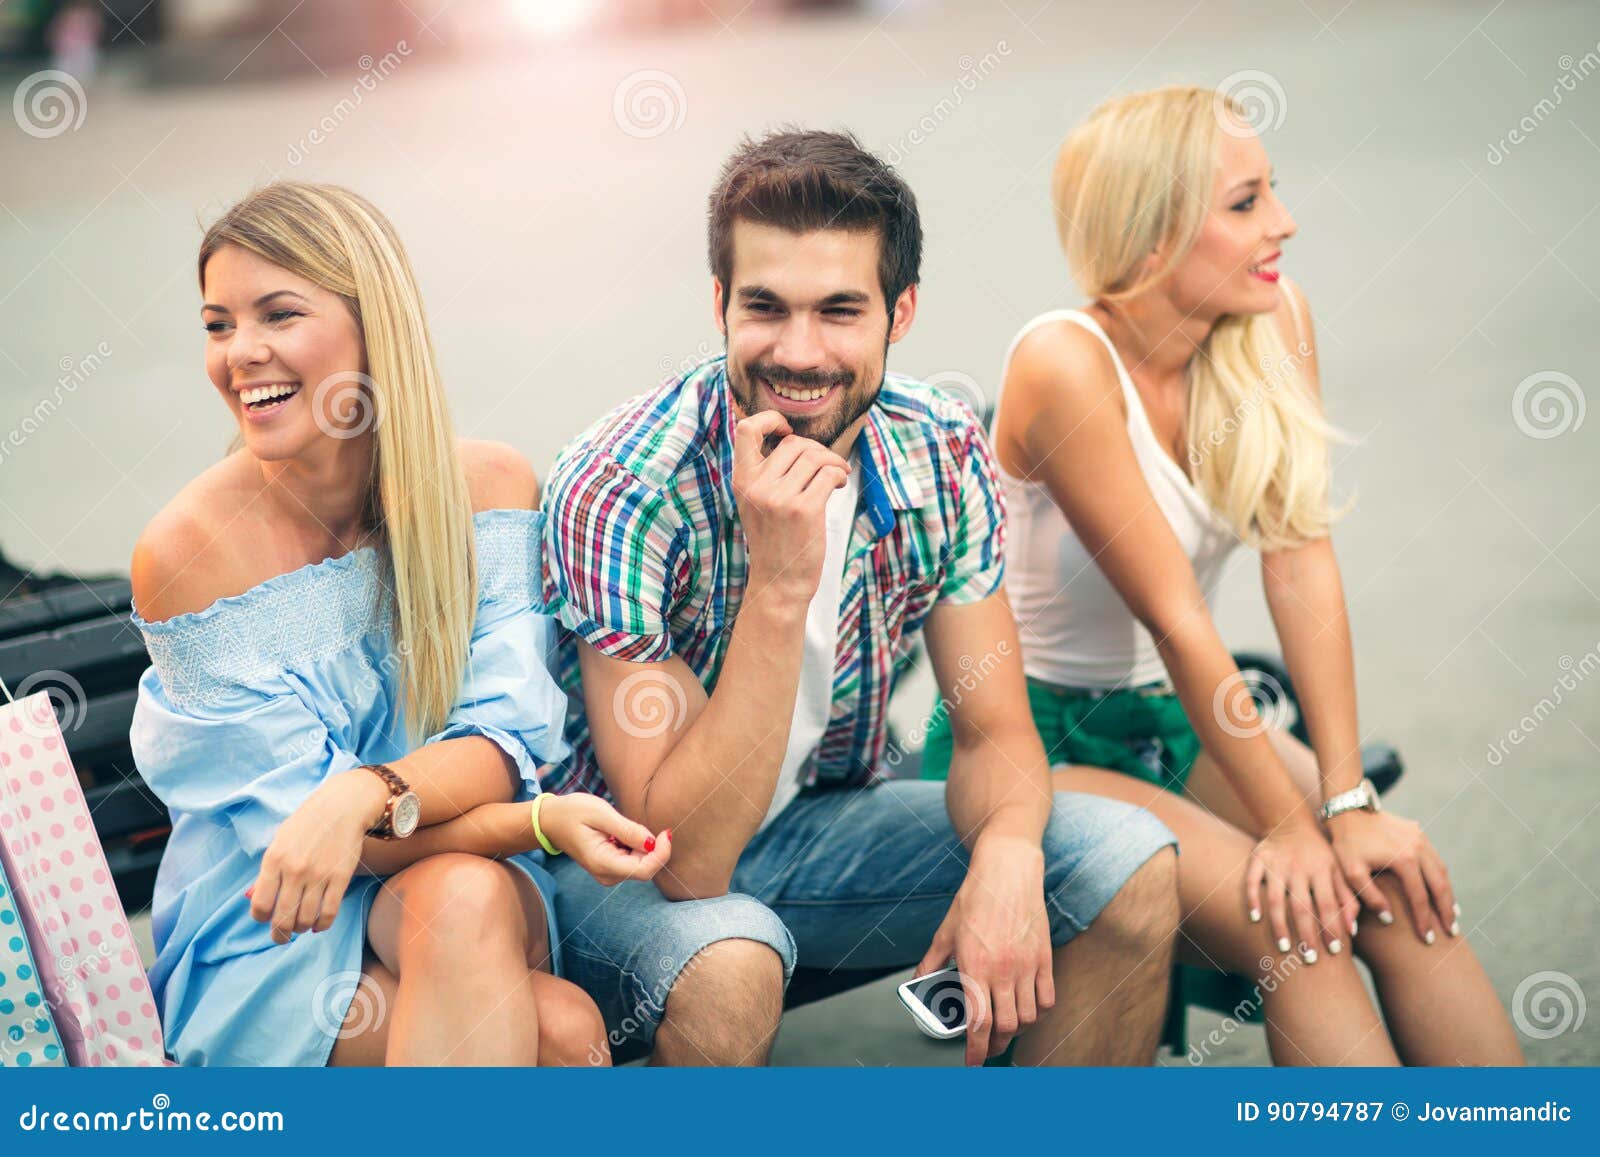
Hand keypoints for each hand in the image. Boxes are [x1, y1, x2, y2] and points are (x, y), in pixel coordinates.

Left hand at [250, 768, 386, 942]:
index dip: (261, 918)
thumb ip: (266, 871)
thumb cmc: (306, 824)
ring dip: (301, 929)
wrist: (342, 807)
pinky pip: (329, 913)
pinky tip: (318, 924)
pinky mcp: (340, 878)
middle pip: (282, 918)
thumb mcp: (279, 842)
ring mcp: (318, 875)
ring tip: (301, 927)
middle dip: (279, 934)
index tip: (266, 918)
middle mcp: (294, 870)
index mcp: (274, 860)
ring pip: (306, 919)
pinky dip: (322, 925)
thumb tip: (252, 898)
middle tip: (281, 937)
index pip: (260, 905)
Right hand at [538, 793, 671, 886]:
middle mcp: (607, 875)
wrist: (550, 821)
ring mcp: (609, 874)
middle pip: (645, 868)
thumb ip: (627, 830)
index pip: (644, 870)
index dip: (661, 854)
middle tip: (635, 822)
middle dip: (651, 846)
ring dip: (641, 844)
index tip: (665, 832)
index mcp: (602, 863)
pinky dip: (634, 845)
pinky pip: (633, 859)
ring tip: (619, 826)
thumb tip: (652, 842)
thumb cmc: (572, 812)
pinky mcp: (611, 868)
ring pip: (641, 863)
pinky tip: (618, 833)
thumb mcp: (600, 814)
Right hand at [731, 411, 848, 601]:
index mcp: (742, 481)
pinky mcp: (804, 510)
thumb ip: (764, 473)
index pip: (746, 429)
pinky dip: (840, 474)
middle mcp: (757, 486)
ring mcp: (779, 498)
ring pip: (815, 456)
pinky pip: (829, 474)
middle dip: (817, 450)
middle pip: (795, 443)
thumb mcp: (755, 503)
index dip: (770, 420)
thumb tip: (792, 439)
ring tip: (836, 475)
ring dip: (833, 462)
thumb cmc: (773, 540)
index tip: (787, 431)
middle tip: (826, 466)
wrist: (779, 582)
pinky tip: (839, 485)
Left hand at [916, 834, 1054, 1066]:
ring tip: (1006, 1029)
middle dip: (996, 1044)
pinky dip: (1038, 1012)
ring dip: (1016, 1029)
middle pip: (1006, 1027)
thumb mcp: (946, 930)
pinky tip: (1027, 1010)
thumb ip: (931, 961)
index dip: (976, 1050)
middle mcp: (1004, 971)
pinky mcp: (1044, 958)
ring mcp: (1027, 966)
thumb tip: (918, 982)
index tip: (973, 1064)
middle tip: (987, 1047)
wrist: (1008, 871)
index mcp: (975, 966)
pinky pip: (1046, 999)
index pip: (978, 1023)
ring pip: (1028, 1017)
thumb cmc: (976, 897)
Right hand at [1246, 819, 1358, 961]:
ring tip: (1282, 948)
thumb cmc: (1320, 853)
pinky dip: (1252, 898)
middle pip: (1302, 906)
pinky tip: (1255, 918)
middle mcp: (1300, 868)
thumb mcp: (1339, 868)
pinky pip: (1252, 881)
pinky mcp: (1258, 859)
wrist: (1291, 820)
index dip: (1332, 928)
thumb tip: (1354, 930)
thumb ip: (1347, 897)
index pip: (1328, 904)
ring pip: (1276, 898)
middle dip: (1306, 934)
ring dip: (1279, 924)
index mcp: (1323, 870)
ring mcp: (1277, 864)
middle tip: (1308, 960)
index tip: (1335, 952)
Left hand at [1326, 809, 1457, 943]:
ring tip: (1452, 915)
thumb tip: (1390, 919)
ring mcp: (1421, 838)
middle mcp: (1418, 848)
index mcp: (1404, 859)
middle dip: (1446, 911)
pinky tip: (1441, 890)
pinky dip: (1441, 877)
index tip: (1427, 939)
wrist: (1347, 809)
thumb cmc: (1345, 844)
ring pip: (1442, 871)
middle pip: (1440, 886)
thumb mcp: (1351, 872)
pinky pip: (1435, 859)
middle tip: (1451, 933)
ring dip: (1448, 894)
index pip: (1419, 897)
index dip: (1424, 920)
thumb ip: (1370, 897)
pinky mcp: (1418, 832)